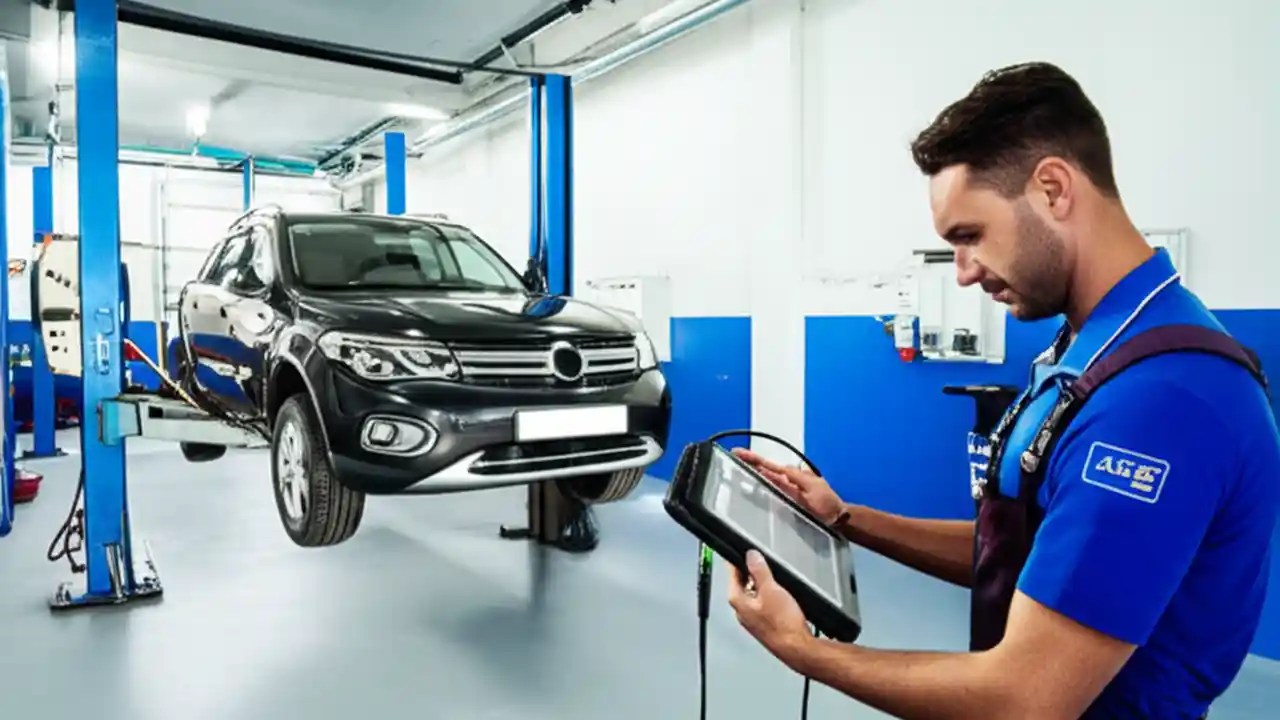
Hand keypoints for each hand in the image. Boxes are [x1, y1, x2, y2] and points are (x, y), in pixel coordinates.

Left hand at [727, 550, 813, 670]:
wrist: (798, 648)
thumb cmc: (783, 625)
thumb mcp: (771, 589)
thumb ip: (759, 570)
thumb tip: (751, 556)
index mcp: (737, 600)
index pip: (731, 573)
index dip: (737, 559)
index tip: (742, 550)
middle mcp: (741, 611)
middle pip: (741, 583)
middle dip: (750, 571)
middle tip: (761, 561)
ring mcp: (752, 619)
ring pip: (753, 594)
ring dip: (761, 584)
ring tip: (774, 579)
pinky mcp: (764, 624)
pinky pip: (762, 604)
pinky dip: (768, 597)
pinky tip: (780, 597)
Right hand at [733, 448, 845, 524]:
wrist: (836, 518)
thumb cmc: (826, 505)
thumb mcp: (811, 490)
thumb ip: (794, 480)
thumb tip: (779, 470)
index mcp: (794, 476)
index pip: (772, 465)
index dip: (756, 459)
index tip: (741, 453)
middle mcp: (790, 480)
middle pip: (768, 468)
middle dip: (752, 461)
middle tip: (736, 455)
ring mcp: (789, 488)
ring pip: (769, 475)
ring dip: (755, 468)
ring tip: (741, 463)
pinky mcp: (790, 498)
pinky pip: (775, 485)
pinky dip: (765, 478)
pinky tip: (756, 476)